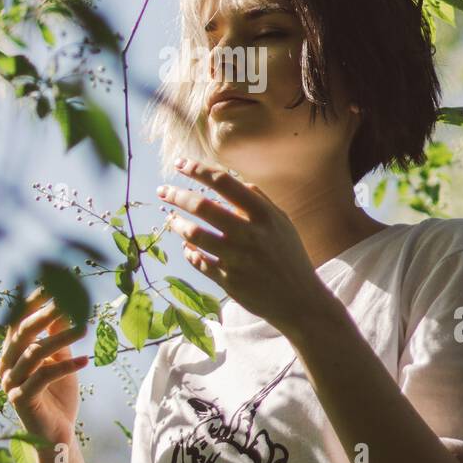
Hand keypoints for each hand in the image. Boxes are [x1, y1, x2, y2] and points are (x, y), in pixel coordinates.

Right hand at [0, 287, 89, 456]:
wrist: (57, 434)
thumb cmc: (57, 394)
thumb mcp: (60, 359)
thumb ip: (57, 335)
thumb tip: (63, 304)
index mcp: (10, 352)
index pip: (18, 320)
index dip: (34, 302)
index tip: (53, 285)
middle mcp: (5, 365)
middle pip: (24, 332)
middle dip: (47, 314)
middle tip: (69, 299)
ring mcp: (10, 383)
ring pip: (35, 353)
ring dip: (62, 338)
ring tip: (85, 327)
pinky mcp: (20, 400)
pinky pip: (43, 377)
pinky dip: (66, 366)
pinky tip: (86, 359)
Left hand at [156, 157, 322, 333]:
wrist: (299, 299)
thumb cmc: (288, 255)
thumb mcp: (281, 222)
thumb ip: (259, 200)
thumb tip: (234, 179)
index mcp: (263, 214)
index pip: (224, 183)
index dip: (198, 169)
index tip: (179, 163)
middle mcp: (250, 234)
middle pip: (202, 206)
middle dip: (177, 194)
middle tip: (163, 190)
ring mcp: (238, 259)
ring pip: (194, 235)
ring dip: (177, 224)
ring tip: (171, 219)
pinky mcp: (229, 281)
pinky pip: (198, 261)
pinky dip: (188, 252)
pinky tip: (187, 248)